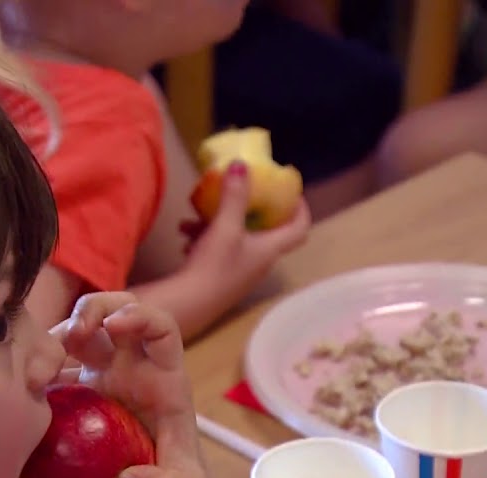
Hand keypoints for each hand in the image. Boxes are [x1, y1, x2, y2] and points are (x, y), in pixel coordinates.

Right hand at [51, 293, 211, 477]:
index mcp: (164, 380)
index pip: (160, 327)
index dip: (139, 315)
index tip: (113, 326)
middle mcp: (133, 368)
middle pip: (114, 313)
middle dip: (89, 310)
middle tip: (69, 336)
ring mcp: (104, 377)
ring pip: (79, 335)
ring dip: (55, 340)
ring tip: (36, 372)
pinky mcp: (80, 393)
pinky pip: (56, 369)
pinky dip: (39, 371)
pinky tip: (25, 392)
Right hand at [181, 162, 311, 285]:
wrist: (189, 305)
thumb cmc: (215, 265)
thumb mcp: (225, 226)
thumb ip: (234, 195)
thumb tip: (241, 164)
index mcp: (270, 249)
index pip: (300, 229)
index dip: (301, 209)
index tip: (292, 193)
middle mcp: (261, 263)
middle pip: (265, 232)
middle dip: (249, 211)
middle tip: (240, 196)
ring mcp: (241, 274)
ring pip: (236, 241)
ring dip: (218, 225)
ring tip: (193, 220)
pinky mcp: (222, 281)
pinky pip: (220, 253)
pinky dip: (206, 241)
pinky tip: (185, 238)